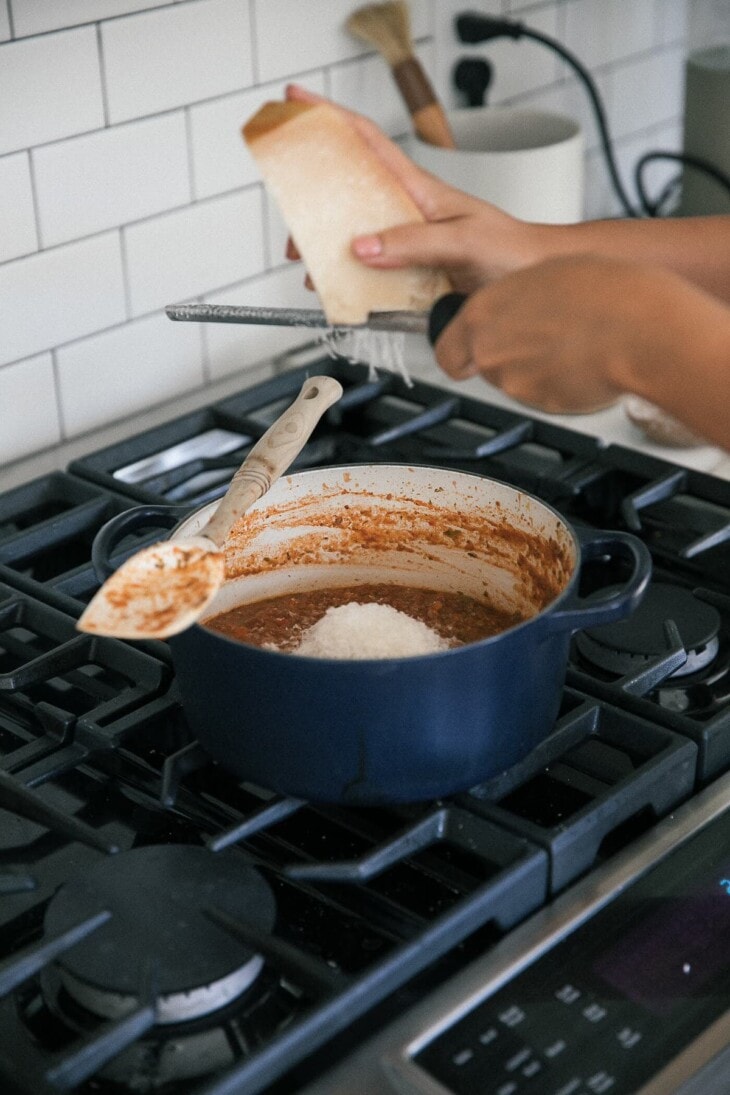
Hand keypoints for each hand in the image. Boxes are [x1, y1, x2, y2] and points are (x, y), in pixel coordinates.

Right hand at [283, 84, 540, 292]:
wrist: (536, 283)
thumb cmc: (511, 251)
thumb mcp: (463, 241)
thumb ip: (414, 242)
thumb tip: (363, 246)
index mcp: (417, 190)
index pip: (367, 142)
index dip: (330, 118)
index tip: (296, 99)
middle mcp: (406, 215)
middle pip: (347, 198)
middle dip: (313, 209)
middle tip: (293, 230)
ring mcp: (406, 246)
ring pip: (354, 243)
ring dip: (329, 258)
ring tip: (313, 272)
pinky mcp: (410, 278)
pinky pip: (372, 280)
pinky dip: (352, 289)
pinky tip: (342, 298)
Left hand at [433, 254, 723, 419]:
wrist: (640, 330)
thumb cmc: (604, 294)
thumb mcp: (547, 273)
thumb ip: (517, 295)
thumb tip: (517, 300)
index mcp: (484, 312)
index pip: (445, 350)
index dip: (457, 351)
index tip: (466, 349)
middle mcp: (491, 352)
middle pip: (483, 365)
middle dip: (505, 356)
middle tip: (538, 337)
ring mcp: (516, 383)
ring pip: (515, 381)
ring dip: (534, 369)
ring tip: (570, 342)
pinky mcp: (544, 406)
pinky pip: (545, 395)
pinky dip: (558, 384)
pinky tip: (583, 361)